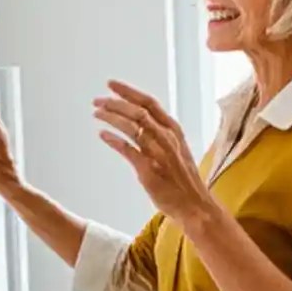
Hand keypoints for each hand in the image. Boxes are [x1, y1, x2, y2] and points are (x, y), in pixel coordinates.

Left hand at [93, 80, 218, 228]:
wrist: (195, 205)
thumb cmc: (184, 180)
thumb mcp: (177, 150)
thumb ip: (161, 135)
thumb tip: (141, 124)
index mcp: (174, 130)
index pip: (149, 103)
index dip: (128, 92)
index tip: (111, 84)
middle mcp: (167, 138)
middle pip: (138, 111)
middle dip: (115, 102)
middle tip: (97, 100)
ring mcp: (158, 153)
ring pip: (132, 127)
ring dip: (111, 117)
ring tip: (96, 113)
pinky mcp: (149, 170)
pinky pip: (127, 150)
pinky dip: (113, 140)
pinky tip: (103, 135)